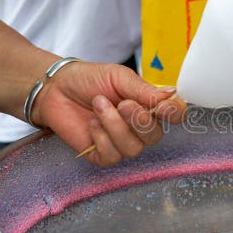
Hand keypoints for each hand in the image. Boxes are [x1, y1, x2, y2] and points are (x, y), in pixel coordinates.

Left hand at [30, 62, 185, 165]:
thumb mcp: (119, 77)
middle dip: (138, 120)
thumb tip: (171, 97)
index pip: (176, 116)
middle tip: (121, 103)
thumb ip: (144, 90)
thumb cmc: (89, 80)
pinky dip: (100, 136)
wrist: (56, 88)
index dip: (174, 114)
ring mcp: (122, 143)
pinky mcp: (103, 155)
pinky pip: (113, 155)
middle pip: (155, 137)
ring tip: (98, 105)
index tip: (163, 107)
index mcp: (150, 106)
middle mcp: (140, 127)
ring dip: (114, 125)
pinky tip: (91, 123)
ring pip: (133, 148)